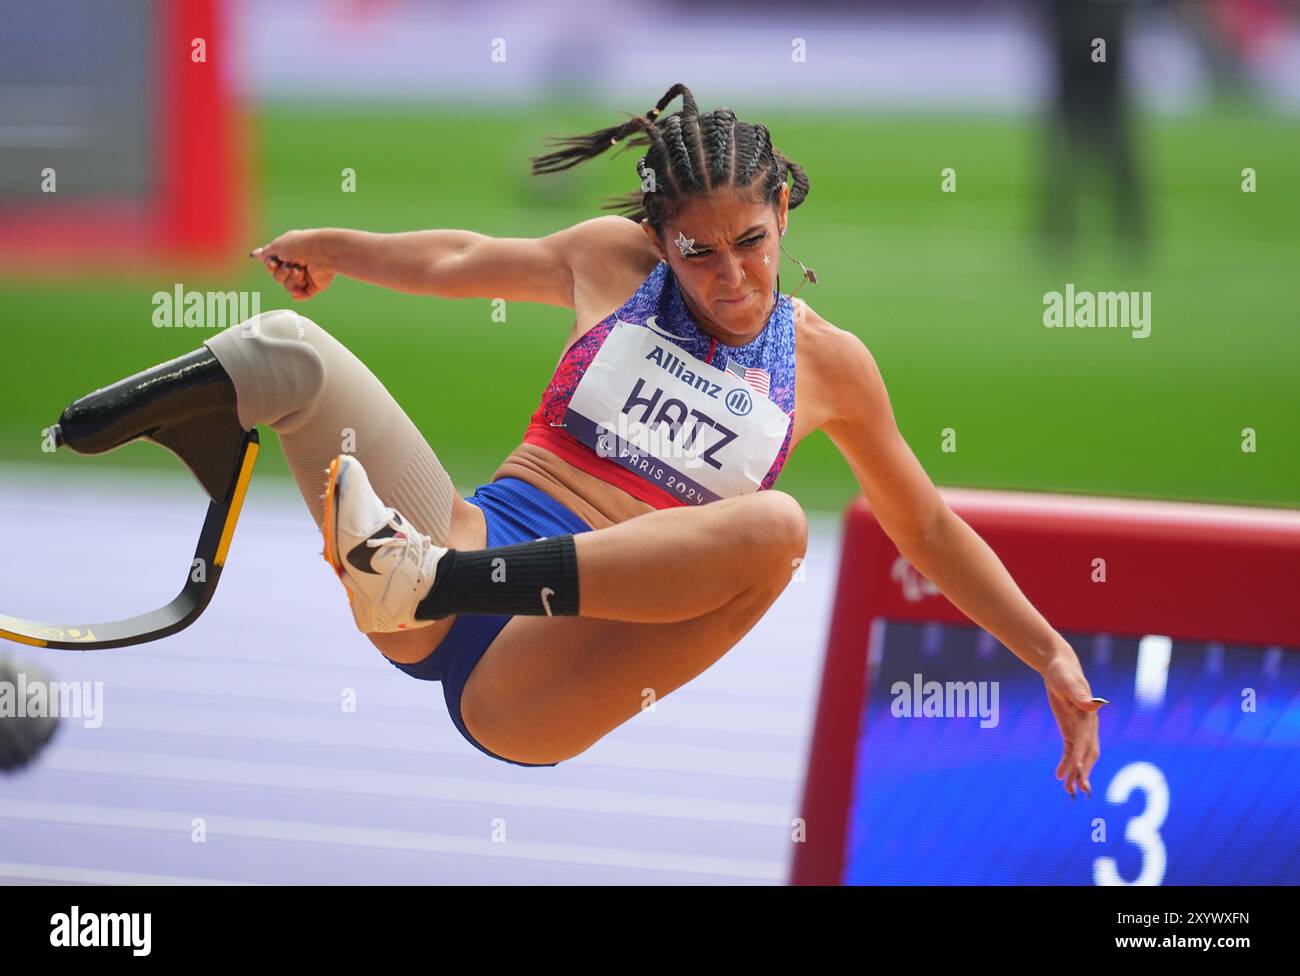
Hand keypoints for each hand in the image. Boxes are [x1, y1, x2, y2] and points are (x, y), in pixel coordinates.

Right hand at [251, 229, 335, 299]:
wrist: (321, 252)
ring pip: (287, 285)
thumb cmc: (299, 245)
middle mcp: (295, 263)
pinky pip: (300, 295)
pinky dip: (298, 293)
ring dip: (292, 278)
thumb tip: (255, 254)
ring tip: (301, 269)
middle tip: (290, 264)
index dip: (270, 265)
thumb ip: (266, 252)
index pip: (271, 264)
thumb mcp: (277, 246)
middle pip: (277, 277)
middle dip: (281, 272)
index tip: (274, 261)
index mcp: (287, 252)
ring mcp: (305, 276)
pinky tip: (298, 290)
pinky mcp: (314, 286)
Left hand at [1040, 648, 1105, 798]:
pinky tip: (1060, 776)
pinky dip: (1066, 763)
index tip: (1078, 774)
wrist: (1059, 667)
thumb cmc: (1064, 672)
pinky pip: (1070, 750)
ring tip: (1069, 791)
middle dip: (1084, 772)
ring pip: (1080, 756)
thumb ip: (1081, 694)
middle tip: (1080, 790)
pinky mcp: (1070, 729)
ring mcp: (1080, 729)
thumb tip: (1098, 704)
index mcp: (1089, 716)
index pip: (1086, 742)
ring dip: (1075, 773)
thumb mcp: (1068, 682)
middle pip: (1088, 754)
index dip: (1081, 758)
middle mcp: (1088, 725)